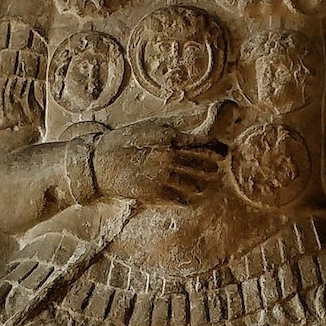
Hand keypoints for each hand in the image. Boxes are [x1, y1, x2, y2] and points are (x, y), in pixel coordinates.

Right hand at [92, 118, 224, 205]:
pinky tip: (189, 200)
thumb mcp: (149, 128)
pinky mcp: (154, 192)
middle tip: (216, 170)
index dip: (217, 148)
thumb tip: (192, 125)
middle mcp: (169, 156)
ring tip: (205, 186)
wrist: (100, 161)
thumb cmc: (124, 142)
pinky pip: (179, 199)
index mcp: (169, 138)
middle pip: (202, 165)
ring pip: (194, 184)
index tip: (225, 152)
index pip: (202, 143)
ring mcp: (162, 175)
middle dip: (212, 168)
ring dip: (202, 186)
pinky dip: (187, 200)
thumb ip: (172, 129)